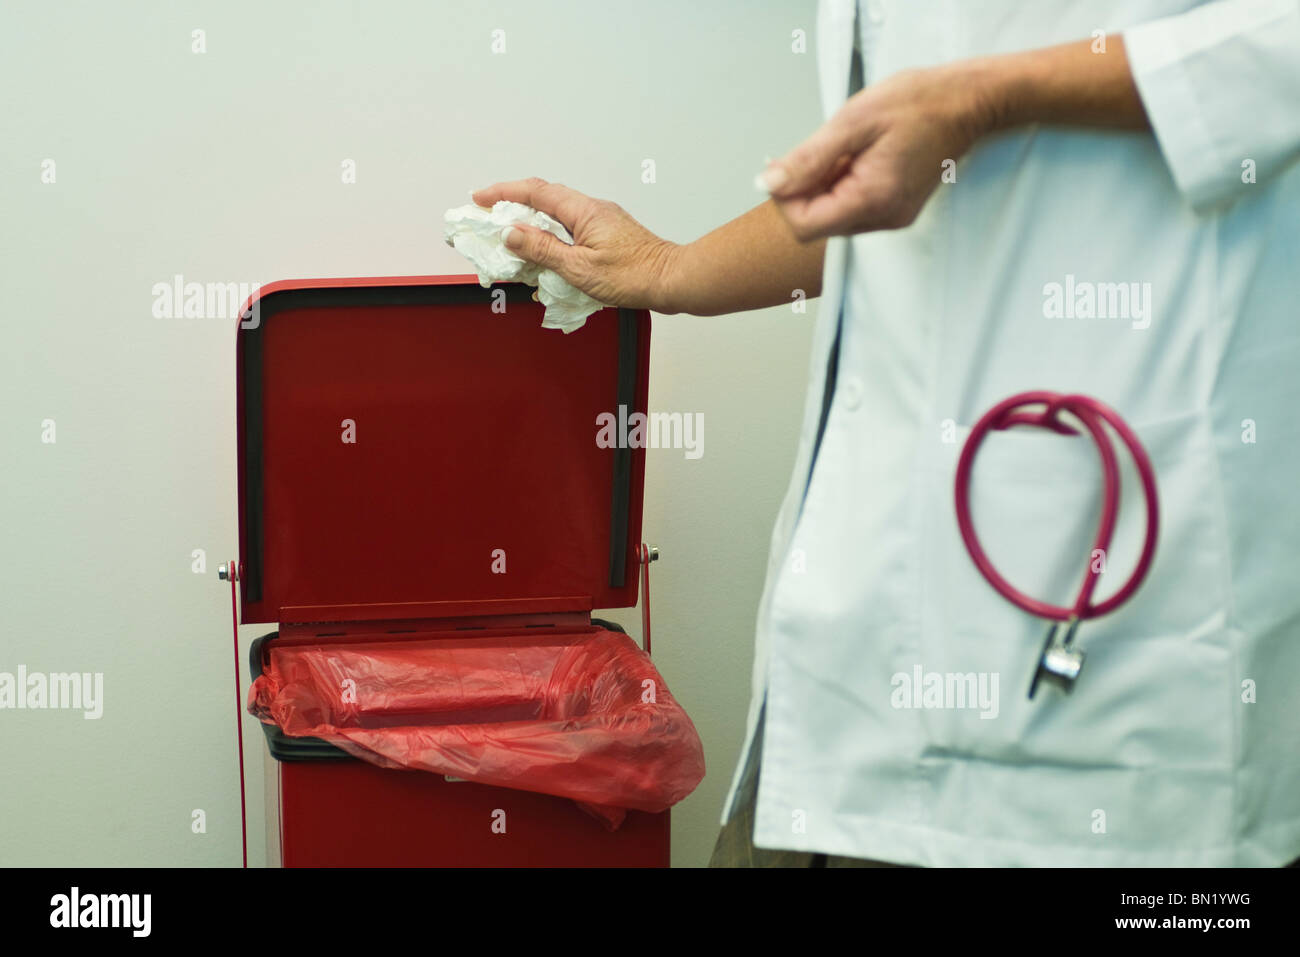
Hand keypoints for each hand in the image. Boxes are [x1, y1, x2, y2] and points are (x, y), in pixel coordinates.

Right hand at [469, 178, 681, 311]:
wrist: (672, 281)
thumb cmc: (634, 275)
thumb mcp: (578, 268)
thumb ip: (542, 250)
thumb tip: (511, 234)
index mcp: (583, 211)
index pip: (534, 192)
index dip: (503, 193)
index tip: (479, 199)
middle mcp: (592, 210)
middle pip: (544, 200)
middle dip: (512, 207)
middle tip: (489, 219)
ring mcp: (601, 221)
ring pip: (557, 216)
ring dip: (532, 225)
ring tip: (513, 244)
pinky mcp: (608, 235)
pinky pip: (571, 230)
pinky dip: (552, 238)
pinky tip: (547, 258)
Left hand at [760, 62, 995, 240]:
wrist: (967, 102)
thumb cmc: (918, 103)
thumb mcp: (852, 122)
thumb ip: (807, 159)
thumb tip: (768, 183)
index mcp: (872, 200)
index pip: (804, 226)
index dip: (784, 198)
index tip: (786, 165)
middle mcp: (884, 219)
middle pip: (816, 224)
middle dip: (805, 189)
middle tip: (824, 148)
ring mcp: (892, 218)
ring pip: (832, 216)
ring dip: (824, 185)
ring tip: (848, 150)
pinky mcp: (895, 210)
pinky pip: (852, 208)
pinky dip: (842, 185)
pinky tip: (859, 157)